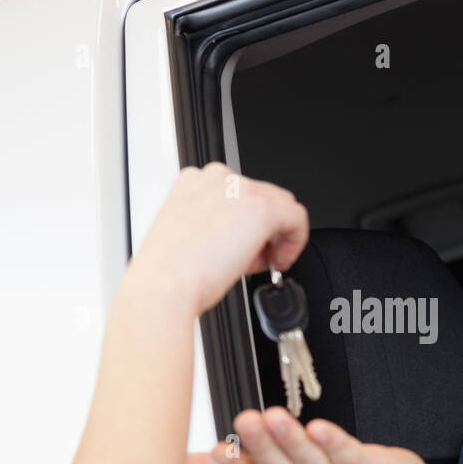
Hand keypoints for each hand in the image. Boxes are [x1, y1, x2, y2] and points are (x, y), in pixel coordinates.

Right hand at [128, 164, 308, 316]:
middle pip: (262, 197)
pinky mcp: (261, 208)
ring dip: (274, 237)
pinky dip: (295, 243)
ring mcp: (239, 189)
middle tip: (251, 259)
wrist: (165, 285)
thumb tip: (239, 235)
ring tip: (256, 263)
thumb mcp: (188, 235)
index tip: (239, 246)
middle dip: (262, 231)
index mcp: (193, 181)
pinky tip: (278, 262)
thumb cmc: (169, 272)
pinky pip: (297, 219)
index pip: (237, 194)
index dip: (243, 224)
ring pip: (281, 206)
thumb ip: (215, 224)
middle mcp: (216, 178)